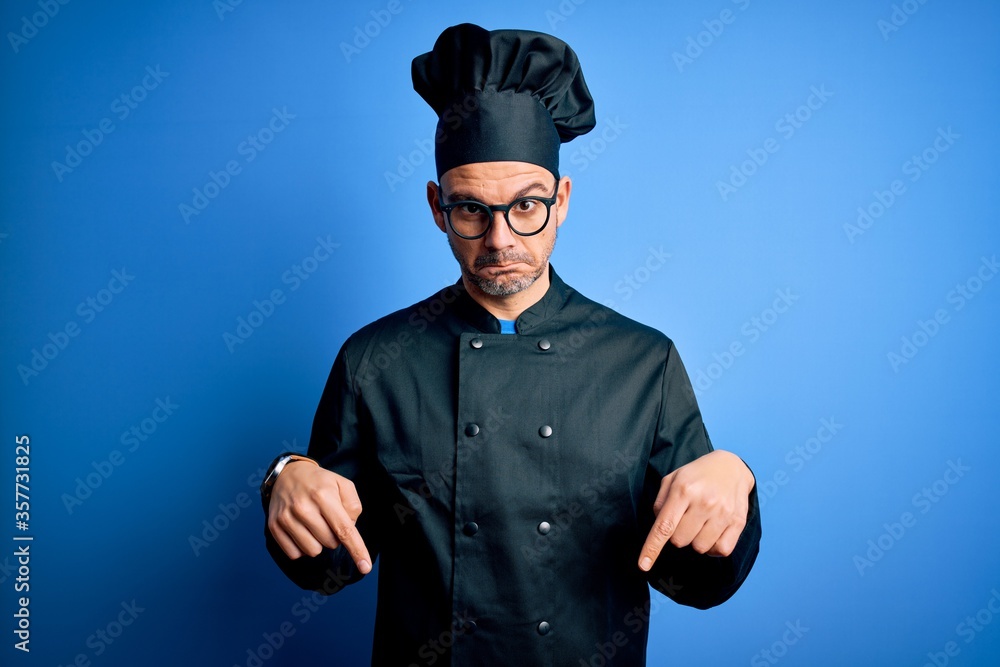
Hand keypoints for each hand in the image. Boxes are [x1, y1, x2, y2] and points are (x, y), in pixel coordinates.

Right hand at [267, 461, 371, 573]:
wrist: (288, 474)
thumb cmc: (320, 482)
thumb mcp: (343, 484)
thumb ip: (353, 506)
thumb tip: (350, 528)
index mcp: (324, 496)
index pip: (344, 529)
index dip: (356, 550)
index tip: (365, 567)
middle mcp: (303, 507)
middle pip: (330, 542)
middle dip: (334, 536)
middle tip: (327, 519)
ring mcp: (286, 517)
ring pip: (313, 551)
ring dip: (318, 542)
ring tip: (314, 524)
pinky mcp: (274, 526)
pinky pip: (294, 553)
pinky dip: (301, 546)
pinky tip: (301, 530)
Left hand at [638, 450, 753, 570]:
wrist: (731, 466)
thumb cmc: (697, 475)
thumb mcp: (673, 479)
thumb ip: (660, 503)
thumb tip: (659, 528)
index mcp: (683, 490)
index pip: (664, 526)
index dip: (652, 548)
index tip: (643, 566)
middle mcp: (704, 502)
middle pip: (680, 541)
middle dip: (678, 535)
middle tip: (686, 518)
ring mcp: (723, 513)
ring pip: (699, 548)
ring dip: (696, 541)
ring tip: (701, 522)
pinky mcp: (738, 522)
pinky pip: (721, 551)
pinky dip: (714, 548)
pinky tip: (713, 532)